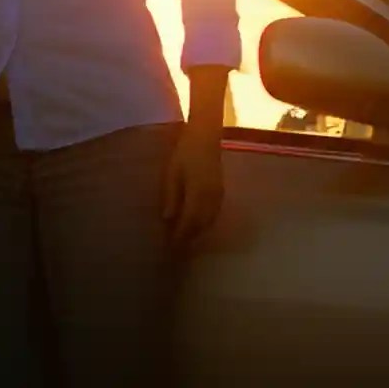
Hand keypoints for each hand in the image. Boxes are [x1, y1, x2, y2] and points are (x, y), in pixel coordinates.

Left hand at [163, 124, 223, 246]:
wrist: (205, 137)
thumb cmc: (184, 152)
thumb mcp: (172, 173)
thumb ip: (171, 196)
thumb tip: (167, 219)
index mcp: (197, 193)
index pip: (189, 222)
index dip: (180, 236)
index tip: (170, 248)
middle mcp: (211, 198)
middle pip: (200, 225)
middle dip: (189, 238)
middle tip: (176, 250)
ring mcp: (218, 195)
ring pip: (208, 221)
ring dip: (197, 232)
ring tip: (184, 241)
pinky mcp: (221, 192)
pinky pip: (213, 214)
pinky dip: (204, 223)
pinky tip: (196, 226)